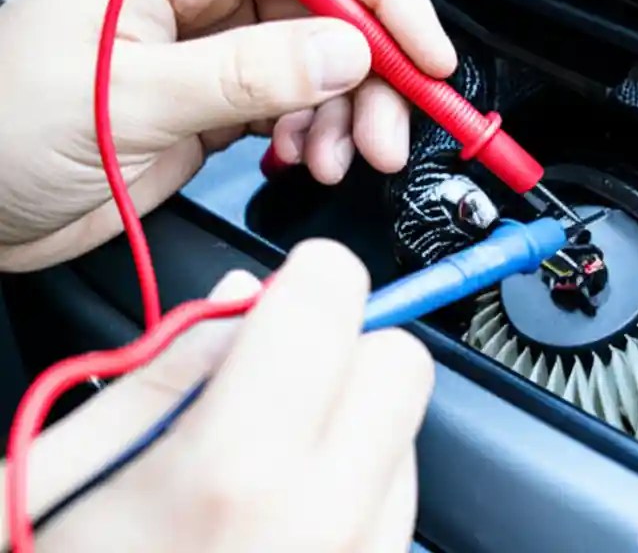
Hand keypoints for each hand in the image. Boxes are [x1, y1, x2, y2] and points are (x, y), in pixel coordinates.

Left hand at [0, 0, 457, 270]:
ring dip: (348, 114)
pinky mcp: (215, 101)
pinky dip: (318, 136)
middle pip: (328, 10)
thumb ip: (246, 73)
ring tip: (343, 160)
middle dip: (372, 72)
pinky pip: (297, 106)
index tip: (425, 54)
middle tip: (392, 132)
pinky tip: (307, 159)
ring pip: (321, 63)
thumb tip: (344, 52)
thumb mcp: (129, 97)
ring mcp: (210, 49)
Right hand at [1, 239, 433, 550]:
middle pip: (401, 363)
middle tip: (277, 382)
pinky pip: (397, 504)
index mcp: (236, 474)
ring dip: (352, 424)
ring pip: (407, 433)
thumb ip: (168, 373)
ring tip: (260, 473)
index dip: (308, 282)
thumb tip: (245, 298)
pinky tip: (282, 520)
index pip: (334, 302)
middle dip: (347, 351)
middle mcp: (325, 521)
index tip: (287, 292)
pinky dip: (356, 488)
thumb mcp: (65, 472)